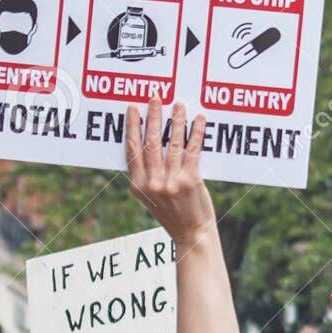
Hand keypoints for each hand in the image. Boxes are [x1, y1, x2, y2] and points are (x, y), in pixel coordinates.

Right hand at [126, 99, 212, 242]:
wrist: (191, 234)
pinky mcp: (190, 181)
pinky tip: (199, 120)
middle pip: (150, 143)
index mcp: (138, 186)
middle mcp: (152, 183)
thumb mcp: (151, 198)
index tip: (133, 109)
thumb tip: (146, 146)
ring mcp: (171, 182)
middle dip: (153, 117)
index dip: (132, 127)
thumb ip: (146, 176)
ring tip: (179, 105)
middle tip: (155, 98)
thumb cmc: (172, 214)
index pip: (132, 150)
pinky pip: (193, 151)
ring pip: (172, 144)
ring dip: (176, 121)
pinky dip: (196, 133)